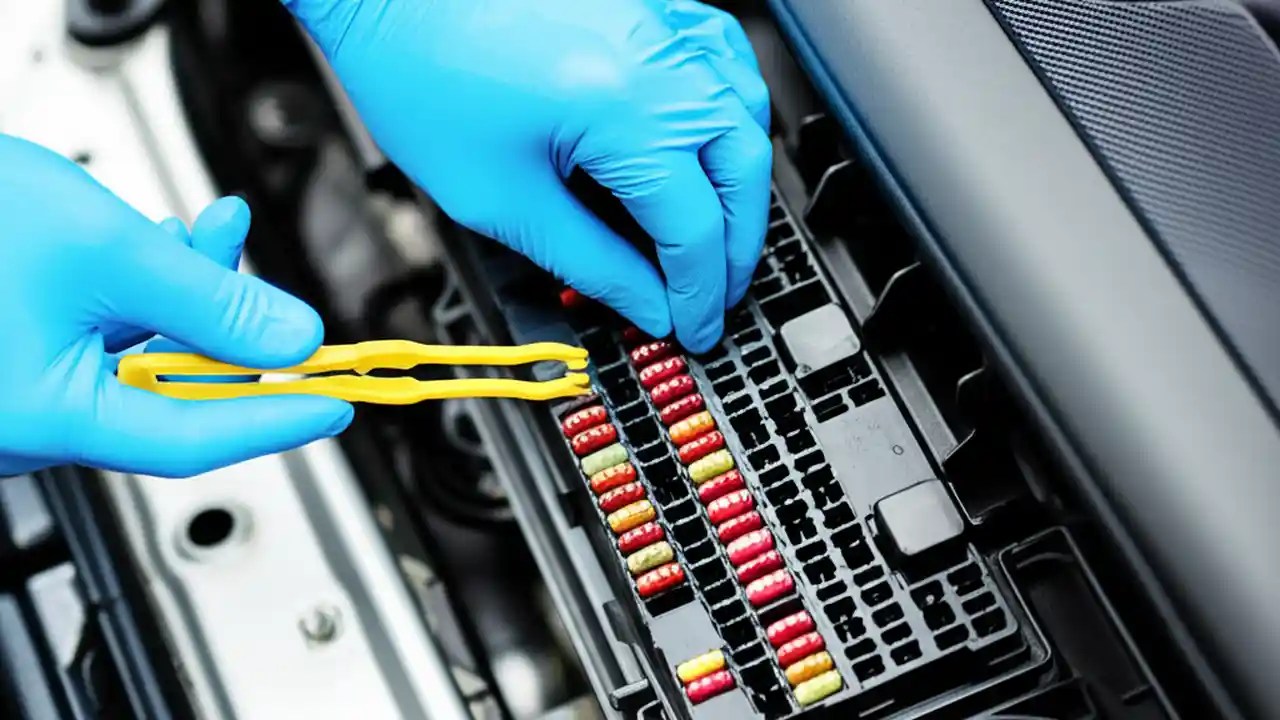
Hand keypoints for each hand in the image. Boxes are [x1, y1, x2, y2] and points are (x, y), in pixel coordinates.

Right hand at [0, 135, 352, 477]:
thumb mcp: (103, 253)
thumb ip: (208, 303)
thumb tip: (290, 340)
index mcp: (46, 417)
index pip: (195, 439)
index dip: (276, 420)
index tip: (336, 405)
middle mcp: (31, 421)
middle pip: (172, 392)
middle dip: (225, 326)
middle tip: (262, 276)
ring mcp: (22, 392)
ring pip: (142, 358)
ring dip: (187, 297)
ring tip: (210, 231)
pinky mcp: (16, 359)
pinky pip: (102, 341)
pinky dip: (143, 296)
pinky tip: (165, 246)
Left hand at [287, 0, 771, 351]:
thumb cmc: (420, 74)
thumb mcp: (502, 200)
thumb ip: (590, 261)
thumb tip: (646, 303)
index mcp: (627, 110)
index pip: (695, 227)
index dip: (698, 293)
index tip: (693, 328)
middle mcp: (663, 59)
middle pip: (743, 173)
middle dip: (736, 249)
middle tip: (715, 296)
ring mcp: (665, 23)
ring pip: (748, 115)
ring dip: (742, 186)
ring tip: (717, 235)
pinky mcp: (653, 4)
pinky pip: (726, 62)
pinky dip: (731, 114)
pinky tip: (710, 144)